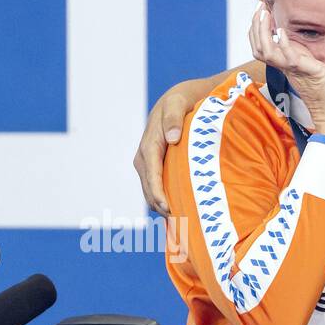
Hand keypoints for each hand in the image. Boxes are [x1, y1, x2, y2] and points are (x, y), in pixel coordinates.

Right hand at [134, 84, 198, 216]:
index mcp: (149, 146)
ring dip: (162, 209)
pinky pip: (155, 189)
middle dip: (161, 208)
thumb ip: (174, 118)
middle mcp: (144, 158)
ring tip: (180, 224)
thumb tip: (172, 138)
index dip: (159, 195)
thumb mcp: (178, 103)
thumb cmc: (181, 101)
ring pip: (150, 193)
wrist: (177, 99)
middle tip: (181, 225)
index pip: (152, 176)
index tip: (168, 209)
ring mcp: (147, 165)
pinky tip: (178, 214)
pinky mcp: (154, 168)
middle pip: (149, 189)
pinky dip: (163, 202)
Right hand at [249, 5, 324, 142]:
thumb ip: (299, 54)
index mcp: (285, 66)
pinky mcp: (308, 72)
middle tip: (260, 6)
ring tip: (265, 14)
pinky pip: (290, 58)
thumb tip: (291, 39)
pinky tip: (281, 31)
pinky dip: (283, 44)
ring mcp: (295, 70)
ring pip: (267, 52)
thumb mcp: (310, 67)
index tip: (261, 12)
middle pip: (258, 48)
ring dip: (263, 31)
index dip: (256, 30)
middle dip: (256, 26)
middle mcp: (286, 68)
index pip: (261, 47)